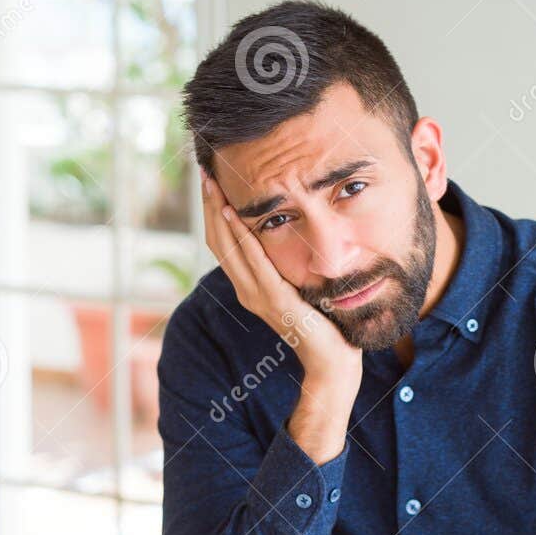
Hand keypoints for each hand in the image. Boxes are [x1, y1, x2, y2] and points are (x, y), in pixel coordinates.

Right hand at [200, 171, 362, 397]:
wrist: (332, 364)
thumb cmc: (323, 327)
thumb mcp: (300, 289)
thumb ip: (288, 268)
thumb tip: (292, 236)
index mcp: (250, 287)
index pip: (223, 243)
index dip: (213, 211)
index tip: (211, 180)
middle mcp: (247, 291)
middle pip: (218, 240)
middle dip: (210, 203)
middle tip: (204, 170)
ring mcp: (258, 297)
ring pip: (229, 247)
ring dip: (218, 212)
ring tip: (212, 183)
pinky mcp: (275, 300)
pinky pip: (254, 262)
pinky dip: (241, 236)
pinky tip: (231, 213)